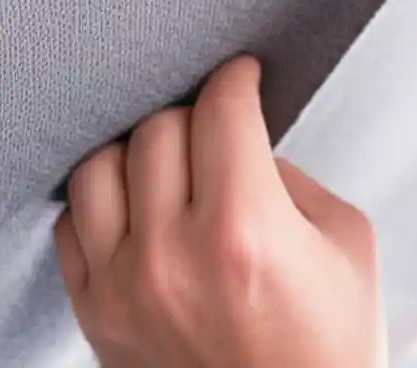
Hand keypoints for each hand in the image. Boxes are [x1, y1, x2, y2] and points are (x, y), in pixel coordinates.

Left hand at [54, 56, 383, 366]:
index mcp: (244, 230)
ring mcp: (124, 288)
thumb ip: (288, 175)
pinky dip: (103, 205)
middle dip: (195, 118)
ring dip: (138, 155)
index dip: (235, 78)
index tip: (240, 75)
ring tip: (170, 168)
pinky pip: (71, 223)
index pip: (219, 110)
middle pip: (158, 128)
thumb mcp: (345, 243)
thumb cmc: (329, 345)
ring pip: (98, 166)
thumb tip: (238, 137)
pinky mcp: (95, 314)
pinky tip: (137, 212)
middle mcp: (172, 256)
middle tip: (217, 133)